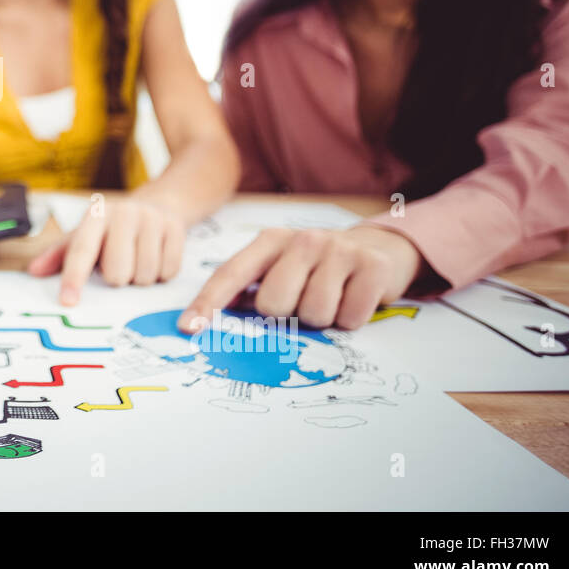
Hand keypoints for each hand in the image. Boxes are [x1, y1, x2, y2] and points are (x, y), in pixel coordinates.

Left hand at [27, 197, 187, 305]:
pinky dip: (162, 273)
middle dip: (118, 279)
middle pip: (117, 273)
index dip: (74, 278)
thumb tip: (34, 272)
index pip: (81, 251)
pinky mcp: (176, 228)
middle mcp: (123, 214)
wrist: (158, 204)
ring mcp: (152, 219)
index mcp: (96, 216)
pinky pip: (168, 271)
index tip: (68, 302)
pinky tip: (156, 257)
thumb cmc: (113, 229)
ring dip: (140, 278)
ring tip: (137, 260)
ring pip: (144, 276)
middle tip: (120, 266)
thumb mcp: (85, 235)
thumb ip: (59, 255)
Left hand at [179, 224, 423, 332]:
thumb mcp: (281, 267)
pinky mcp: (371, 267)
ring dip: (322, 319)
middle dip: (286, 315)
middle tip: (303, 303)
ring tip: (331, 299)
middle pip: (273, 304)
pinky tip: (354, 299)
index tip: (188, 329)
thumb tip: (206, 320)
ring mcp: (339, 250)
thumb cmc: (317, 268)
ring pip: (314, 314)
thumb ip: (249, 288)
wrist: (379, 249)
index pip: (231, 274)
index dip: (208, 303)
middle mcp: (302, 240)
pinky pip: (350, 318)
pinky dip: (351, 319)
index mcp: (270, 241)